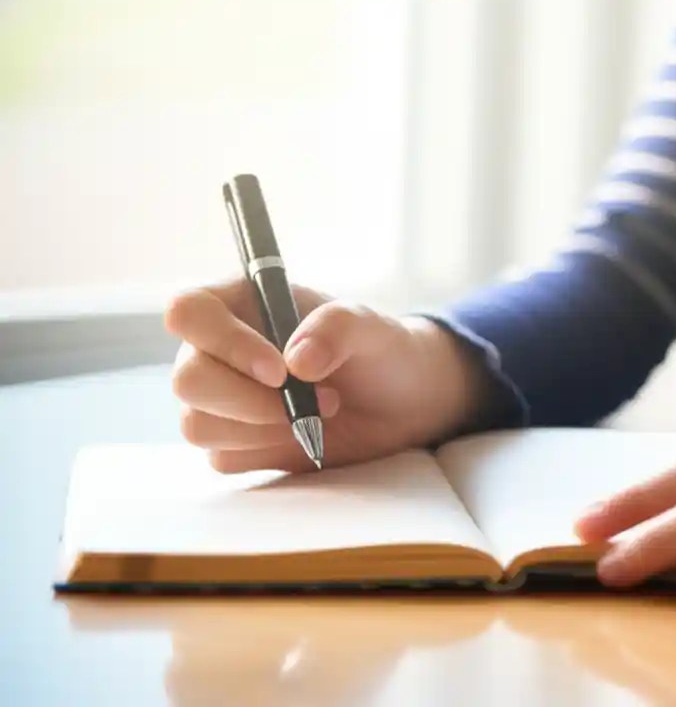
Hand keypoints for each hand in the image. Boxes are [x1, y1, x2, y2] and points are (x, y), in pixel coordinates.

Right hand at [164, 279, 490, 472]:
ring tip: (320, 415)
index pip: (189, 312)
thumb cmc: (381, 351)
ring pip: (198, 425)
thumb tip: (296, 361)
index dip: (224, 343)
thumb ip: (338, 328)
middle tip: (322, 401)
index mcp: (240, 303)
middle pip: (187, 379)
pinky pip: (223, 459)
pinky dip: (267, 452)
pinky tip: (306, 436)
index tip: (279, 371)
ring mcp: (220, 398)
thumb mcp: (373, 328)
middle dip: (252, 401)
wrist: (400, 403)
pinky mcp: (233, 441)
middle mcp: (217, 349)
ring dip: (263, 430)